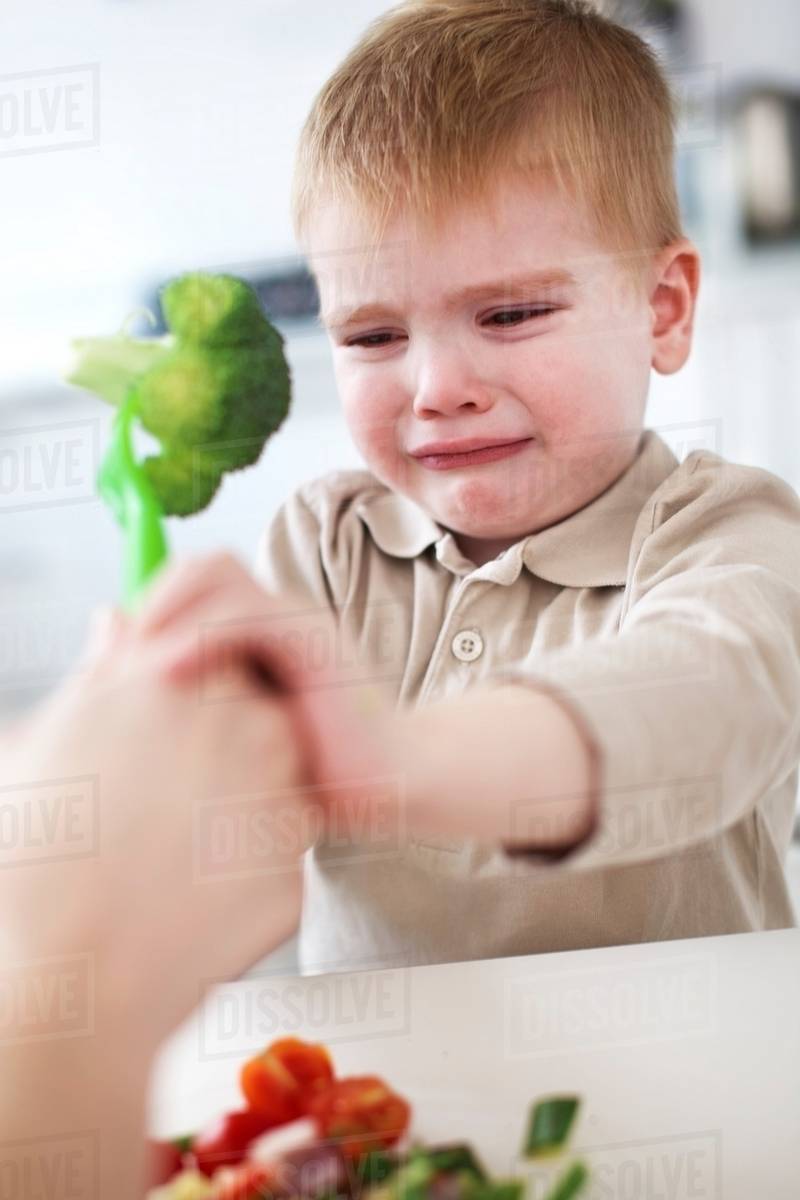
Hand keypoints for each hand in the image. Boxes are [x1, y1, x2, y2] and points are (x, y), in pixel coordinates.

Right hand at [1, 594, 317, 1046]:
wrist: (70, 990)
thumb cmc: (35, 866)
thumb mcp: (39, 749)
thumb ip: (96, 674)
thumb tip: (116, 620)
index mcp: (176, 679)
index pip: (216, 656)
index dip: (188, 701)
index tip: (158, 742)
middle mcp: (240, 725)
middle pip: (255, 713)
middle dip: (218, 749)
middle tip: (156, 806)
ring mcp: (277, 799)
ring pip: (276, 781)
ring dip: (238, 806)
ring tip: (166, 856)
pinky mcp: (296, 869)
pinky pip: (276, 856)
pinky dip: (242, 874)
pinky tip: (187, 901)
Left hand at [129, 552, 397, 835]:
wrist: (396, 787)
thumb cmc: (318, 771)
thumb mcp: (243, 733)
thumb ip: (196, 696)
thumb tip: (135, 664)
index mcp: (267, 631)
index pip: (195, 579)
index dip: (152, 607)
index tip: (118, 662)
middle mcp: (283, 614)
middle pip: (201, 564)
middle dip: (152, 600)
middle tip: (121, 656)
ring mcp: (299, 623)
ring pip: (212, 575)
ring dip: (164, 610)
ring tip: (136, 663)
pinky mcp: (312, 644)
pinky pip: (241, 613)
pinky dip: (195, 634)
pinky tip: (168, 675)